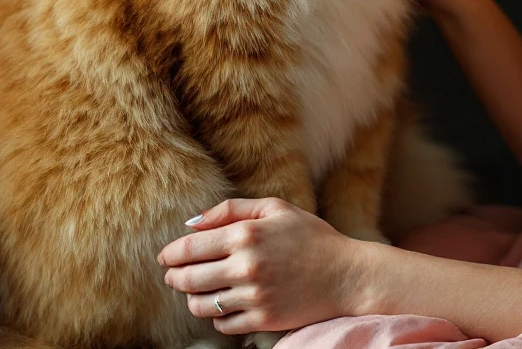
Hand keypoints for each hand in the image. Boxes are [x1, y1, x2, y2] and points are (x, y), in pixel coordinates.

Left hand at [158, 198, 379, 333]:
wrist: (345, 274)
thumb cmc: (311, 236)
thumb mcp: (276, 209)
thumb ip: (233, 210)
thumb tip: (192, 223)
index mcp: (246, 235)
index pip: (190, 248)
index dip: (171, 254)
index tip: (165, 257)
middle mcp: (245, 267)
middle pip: (188, 279)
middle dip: (174, 277)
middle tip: (174, 275)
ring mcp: (252, 296)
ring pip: (200, 305)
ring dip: (192, 298)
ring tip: (198, 290)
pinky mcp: (261, 319)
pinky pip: (222, 324)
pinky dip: (216, 316)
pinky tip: (224, 304)